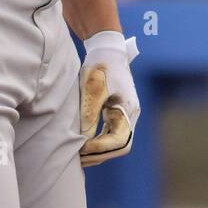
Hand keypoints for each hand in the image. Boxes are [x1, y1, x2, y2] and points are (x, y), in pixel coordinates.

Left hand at [78, 31, 140, 166]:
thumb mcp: (92, 89)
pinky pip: (110, 134)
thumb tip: (84, 141)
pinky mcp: (116, 113)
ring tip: (78, 155)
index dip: (101, 148)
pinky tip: (83, 145)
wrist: (105, 49)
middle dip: (100, 155)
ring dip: (99, 151)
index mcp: (128, 109)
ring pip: (115, 143)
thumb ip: (90, 115)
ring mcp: (124, 115)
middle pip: (120, 146)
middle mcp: (130, 115)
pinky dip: (98, 143)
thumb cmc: (99, 67)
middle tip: (79, 158)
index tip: (82, 149)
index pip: (120, 140)